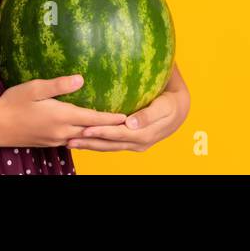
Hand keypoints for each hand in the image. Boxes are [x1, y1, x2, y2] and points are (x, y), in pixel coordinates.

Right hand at [0, 74, 126, 148]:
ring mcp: (57, 139)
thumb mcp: (34, 88)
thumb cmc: (13, 103)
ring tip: (113, 129)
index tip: (128, 117)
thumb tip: (80, 79)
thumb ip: (58, 85)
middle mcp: (62, 131)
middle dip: (110, 129)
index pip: (94, 119)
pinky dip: (86, 135)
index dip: (112, 118)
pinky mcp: (50, 142)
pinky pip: (74, 140)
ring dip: (99, 134)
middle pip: (93, 131)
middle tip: (128, 124)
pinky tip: (89, 130)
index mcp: (61, 117)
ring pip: (84, 138)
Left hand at [67, 64, 190, 151]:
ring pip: (108, 147)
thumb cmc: (171, 103)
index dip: (101, 133)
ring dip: (89, 145)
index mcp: (144, 135)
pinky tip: (84, 138)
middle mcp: (138, 143)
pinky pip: (111, 144)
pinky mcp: (131, 141)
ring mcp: (134, 144)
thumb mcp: (164, 107)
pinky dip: (96, 142)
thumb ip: (148, 115)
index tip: (85, 129)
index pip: (118, 135)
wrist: (180, 110)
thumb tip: (131, 124)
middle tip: (69, 139)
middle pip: (109, 145)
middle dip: (89, 143)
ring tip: (70, 142)